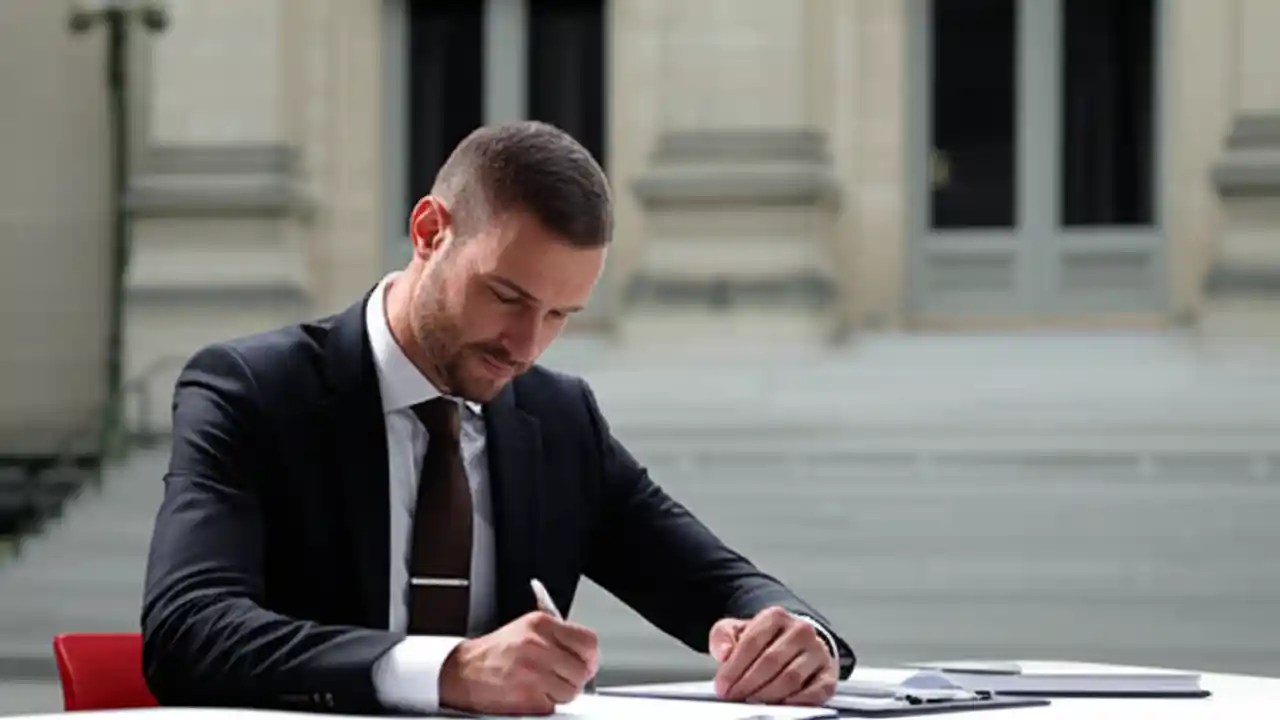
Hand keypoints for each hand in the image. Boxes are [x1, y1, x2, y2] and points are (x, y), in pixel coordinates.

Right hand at [439, 610, 598, 714]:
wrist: (462, 671)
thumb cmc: (495, 652)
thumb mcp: (527, 629)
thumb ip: (557, 637)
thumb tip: (587, 655)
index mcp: (542, 624)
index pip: (588, 642)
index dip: (590, 657)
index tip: (586, 663)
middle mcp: (539, 646)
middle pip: (582, 670)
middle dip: (574, 679)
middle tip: (560, 679)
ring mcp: (534, 672)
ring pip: (571, 691)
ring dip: (559, 694)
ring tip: (540, 686)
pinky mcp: (528, 697)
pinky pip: (553, 707)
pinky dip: (544, 705)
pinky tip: (529, 694)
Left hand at [709, 606, 836, 705]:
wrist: (796, 643)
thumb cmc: (765, 640)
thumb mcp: (738, 630)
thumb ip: (723, 637)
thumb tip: (723, 652)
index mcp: (776, 616)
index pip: (752, 642)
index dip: (734, 667)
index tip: (722, 685)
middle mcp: (801, 630)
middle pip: (770, 661)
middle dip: (748, 684)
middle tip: (734, 697)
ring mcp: (817, 651)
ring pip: (790, 678)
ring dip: (767, 695)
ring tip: (752, 701)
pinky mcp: (828, 673)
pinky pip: (815, 691)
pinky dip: (798, 701)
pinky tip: (781, 704)